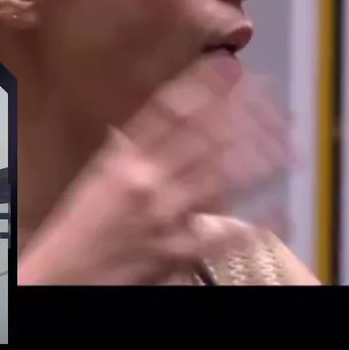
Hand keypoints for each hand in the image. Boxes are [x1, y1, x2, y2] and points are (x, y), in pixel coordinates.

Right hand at [20, 57, 292, 284]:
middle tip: (271, 96)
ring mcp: (166, 216)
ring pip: (222, 177)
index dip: (201, 86)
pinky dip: (257, 221)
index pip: (167, 112)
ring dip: (259, 158)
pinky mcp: (179, 251)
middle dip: (240, 113)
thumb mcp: (92, 184)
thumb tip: (127, 132)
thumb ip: (117, 156)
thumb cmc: (73, 238)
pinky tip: (281, 207)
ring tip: (289, 144)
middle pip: (203, 137)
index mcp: (123, 161)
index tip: (228, 67)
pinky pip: (226, 233)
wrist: (60, 282)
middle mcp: (147, 182)